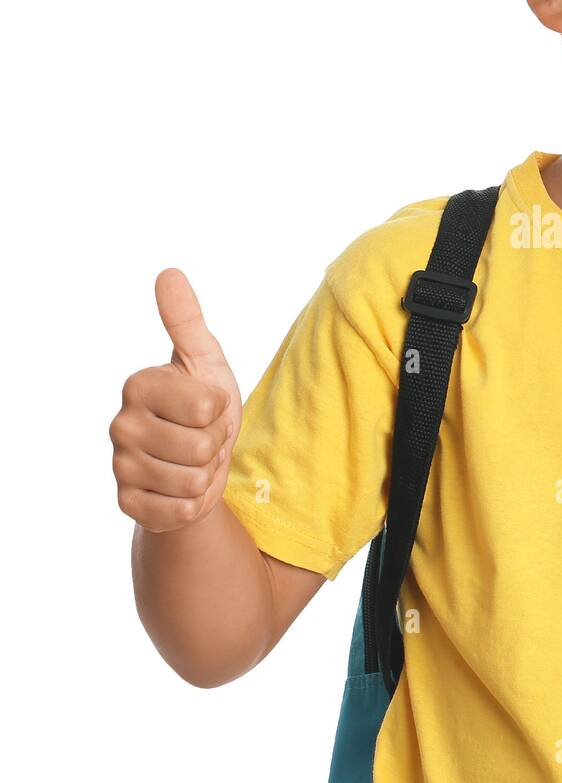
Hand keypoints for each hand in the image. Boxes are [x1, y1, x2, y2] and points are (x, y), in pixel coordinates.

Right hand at [109, 270, 242, 531]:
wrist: (196, 462)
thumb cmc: (204, 406)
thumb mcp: (204, 361)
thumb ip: (187, 320)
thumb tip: (169, 273)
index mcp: (139, 384)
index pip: (208, 406)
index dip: (221, 411)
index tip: (206, 408)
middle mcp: (119, 424)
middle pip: (202, 446)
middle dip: (215, 446)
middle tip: (202, 438)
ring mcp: (120, 466)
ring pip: (193, 481)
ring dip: (205, 474)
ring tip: (193, 461)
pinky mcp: (128, 504)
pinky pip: (180, 509)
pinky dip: (193, 502)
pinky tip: (180, 487)